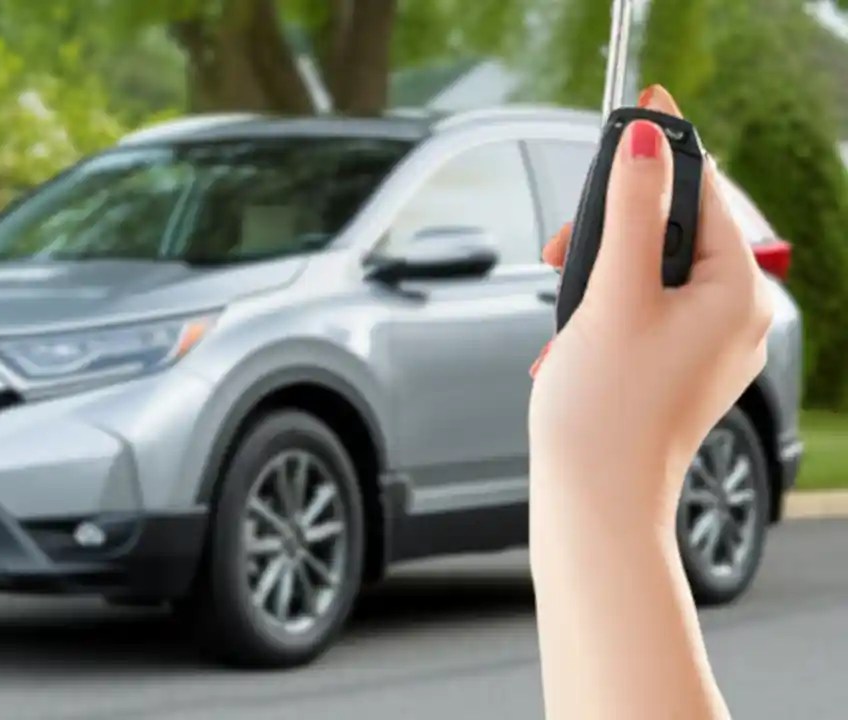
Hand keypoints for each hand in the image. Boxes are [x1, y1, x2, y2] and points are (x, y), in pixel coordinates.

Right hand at [529, 87, 772, 528]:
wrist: (595, 502)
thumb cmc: (607, 411)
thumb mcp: (612, 294)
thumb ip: (628, 209)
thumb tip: (644, 139)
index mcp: (736, 291)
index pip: (702, 192)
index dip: (660, 152)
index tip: (633, 111)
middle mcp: (733, 315)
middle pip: (670, 230)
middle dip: (609, 234)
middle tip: (561, 252)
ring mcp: (707, 345)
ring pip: (649, 271)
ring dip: (597, 277)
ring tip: (566, 317)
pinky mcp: (677, 367)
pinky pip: (641, 311)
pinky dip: (601, 312)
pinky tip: (574, 342)